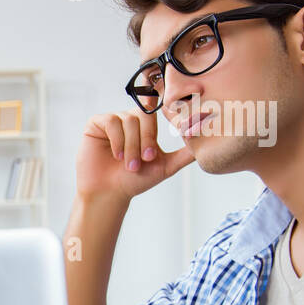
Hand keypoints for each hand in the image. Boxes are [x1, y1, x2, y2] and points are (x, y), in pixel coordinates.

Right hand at [75, 110, 194, 202]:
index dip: (162, 113)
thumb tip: (207, 140)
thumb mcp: (166, 166)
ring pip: (129, 121)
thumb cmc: (134, 180)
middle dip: (147, 139)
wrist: (109, 193)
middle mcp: (129, 119)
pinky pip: (111, 122)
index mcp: (146, 126)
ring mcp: (113, 120)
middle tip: (146, 159)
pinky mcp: (96, 123)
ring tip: (130, 165)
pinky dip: (117, 140)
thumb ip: (185, 153)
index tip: (167, 126)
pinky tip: (117, 155)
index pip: (158, 111)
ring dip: (132, 145)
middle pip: (145, 115)